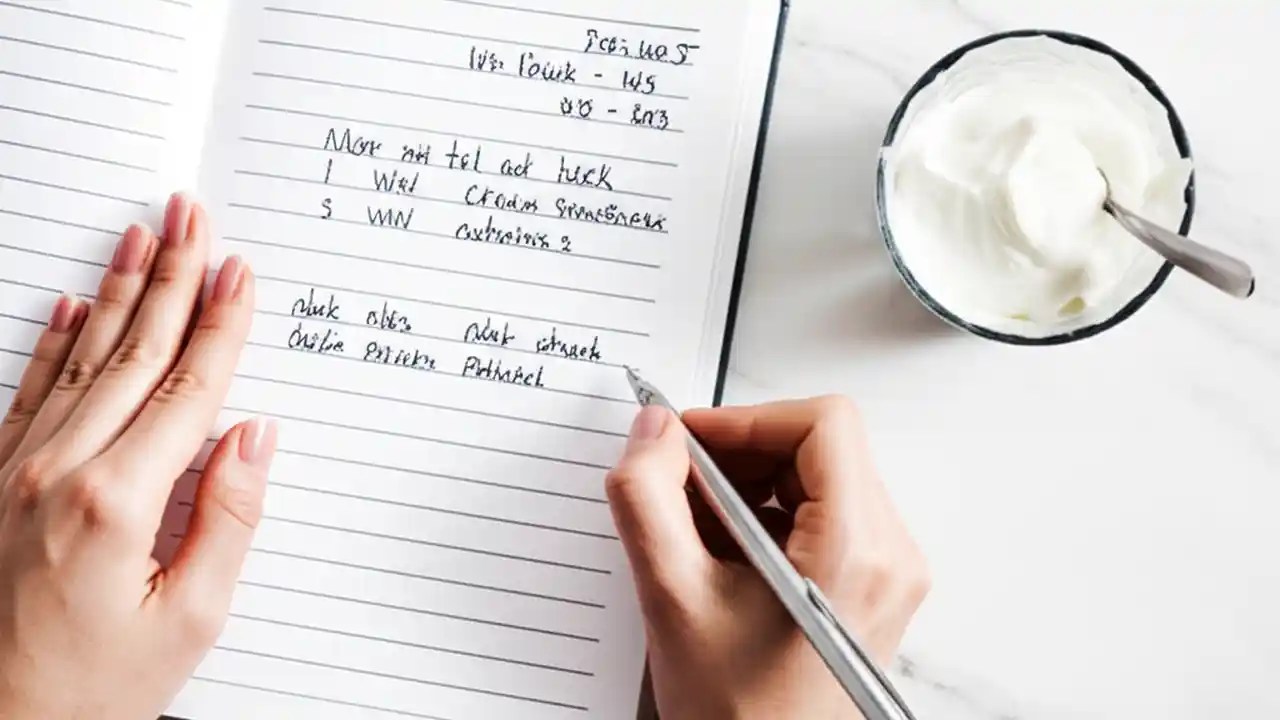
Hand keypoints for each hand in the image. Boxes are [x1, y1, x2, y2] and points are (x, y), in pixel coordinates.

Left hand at [0, 195, 274, 719]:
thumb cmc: (94, 689)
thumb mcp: (191, 620)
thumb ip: (229, 518)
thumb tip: (253, 437)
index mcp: (117, 503)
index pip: (187, 390)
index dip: (221, 324)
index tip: (240, 270)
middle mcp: (59, 472)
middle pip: (134, 354)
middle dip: (172, 277)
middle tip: (193, 214)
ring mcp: (17, 472)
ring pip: (80, 358)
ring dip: (118, 291)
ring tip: (142, 235)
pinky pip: (27, 391)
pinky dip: (52, 341)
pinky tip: (70, 304)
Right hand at [606, 397, 929, 719]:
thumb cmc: (739, 714)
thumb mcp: (672, 598)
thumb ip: (648, 499)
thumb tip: (653, 431)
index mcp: (857, 551)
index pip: (822, 424)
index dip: (746, 419)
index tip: (691, 440)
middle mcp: (890, 555)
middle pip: (823, 446)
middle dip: (743, 453)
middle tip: (680, 480)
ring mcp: (888, 572)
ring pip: (821, 478)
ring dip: (750, 485)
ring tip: (696, 527)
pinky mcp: (872, 585)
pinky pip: (824, 515)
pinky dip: (767, 515)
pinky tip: (721, 554)